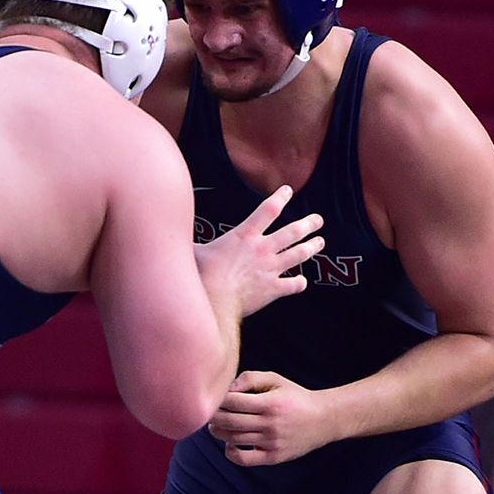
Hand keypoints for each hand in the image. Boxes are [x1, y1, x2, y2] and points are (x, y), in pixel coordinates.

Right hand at [194, 187, 324, 318]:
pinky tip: (302, 282)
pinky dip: (299, 284)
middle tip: (318, 220)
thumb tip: (173, 230)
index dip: (280, 198)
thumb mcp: (194, 251)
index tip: (288, 191)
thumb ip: (190, 239)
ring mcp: (271, 269)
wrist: (214, 302)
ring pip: (298, 255)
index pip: (268, 210)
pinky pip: (292, 285)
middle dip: (308, 224)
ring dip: (311, 248)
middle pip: (292, 232)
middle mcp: (262, 249)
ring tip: (320, 242)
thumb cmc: (201, 275)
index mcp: (245, 236)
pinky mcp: (273, 290)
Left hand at [209, 371, 338, 465]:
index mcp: (270, 403)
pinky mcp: (273, 457)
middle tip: (209, 412)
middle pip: (229, 421)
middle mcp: (270, 424)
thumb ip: (250, 378)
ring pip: (233, 439)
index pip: (232, 402)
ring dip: (218, 432)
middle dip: (213, 416)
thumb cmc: (295, 397)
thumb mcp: (276, 380)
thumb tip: (228, 388)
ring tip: (216, 425)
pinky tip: (230, 443)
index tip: (214, 398)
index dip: (218, 400)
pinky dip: (231, 452)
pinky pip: (244, 459)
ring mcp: (271, 442)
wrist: (323, 419)